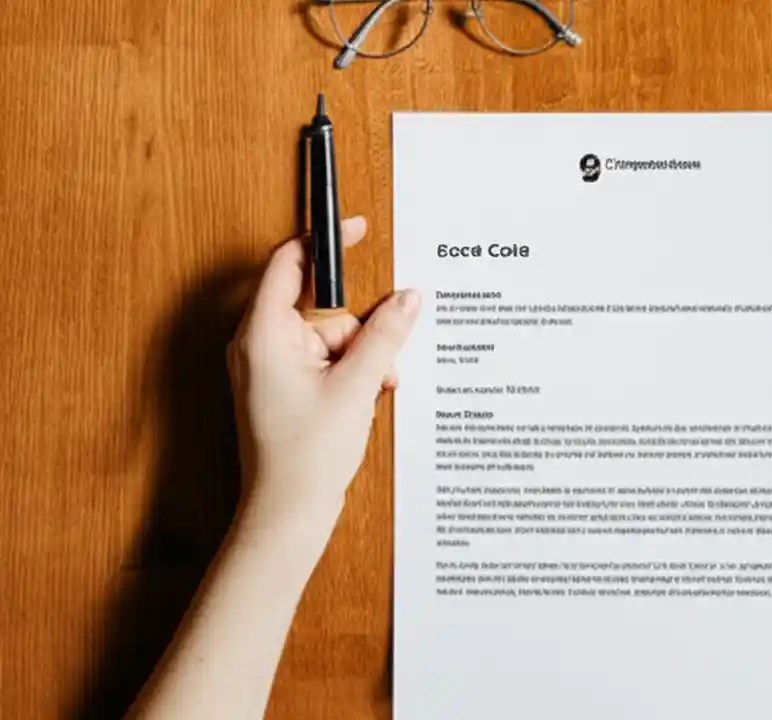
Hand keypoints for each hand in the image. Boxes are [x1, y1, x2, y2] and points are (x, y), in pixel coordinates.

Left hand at [227, 216, 420, 532]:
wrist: (287, 514)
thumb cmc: (306, 455)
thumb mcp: (358, 385)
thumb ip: (385, 334)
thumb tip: (409, 297)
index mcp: (263, 334)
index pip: (289, 262)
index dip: (325, 241)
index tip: (356, 229)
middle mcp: (258, 345)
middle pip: (322, 309)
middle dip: (360, 332)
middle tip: (382, 362)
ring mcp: (269, 369)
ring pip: (329, 339)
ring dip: (360, 360)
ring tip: (373, 394)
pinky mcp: (281, 390)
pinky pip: (322, 364)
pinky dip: (348, 376)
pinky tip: (363, 401)